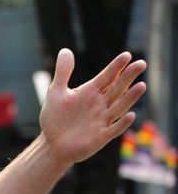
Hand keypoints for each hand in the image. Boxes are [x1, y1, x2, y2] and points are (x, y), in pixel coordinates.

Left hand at [40, 49, 146, 166]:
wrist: (52, 144)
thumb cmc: (55, 118)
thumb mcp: (56, 93)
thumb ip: (63, 73)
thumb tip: (65, 50)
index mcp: (91, 91)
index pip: (107, 76)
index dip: (116, 67)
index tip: (127, 55)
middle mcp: (100, 104)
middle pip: (117, 88)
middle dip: (128, 77)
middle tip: (141, 64)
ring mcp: (102, 120)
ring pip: (119, 107)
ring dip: (130, 98)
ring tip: (141, 85)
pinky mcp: (101, 136)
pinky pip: (114, 129)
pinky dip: (122, 124)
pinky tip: (130, 115)